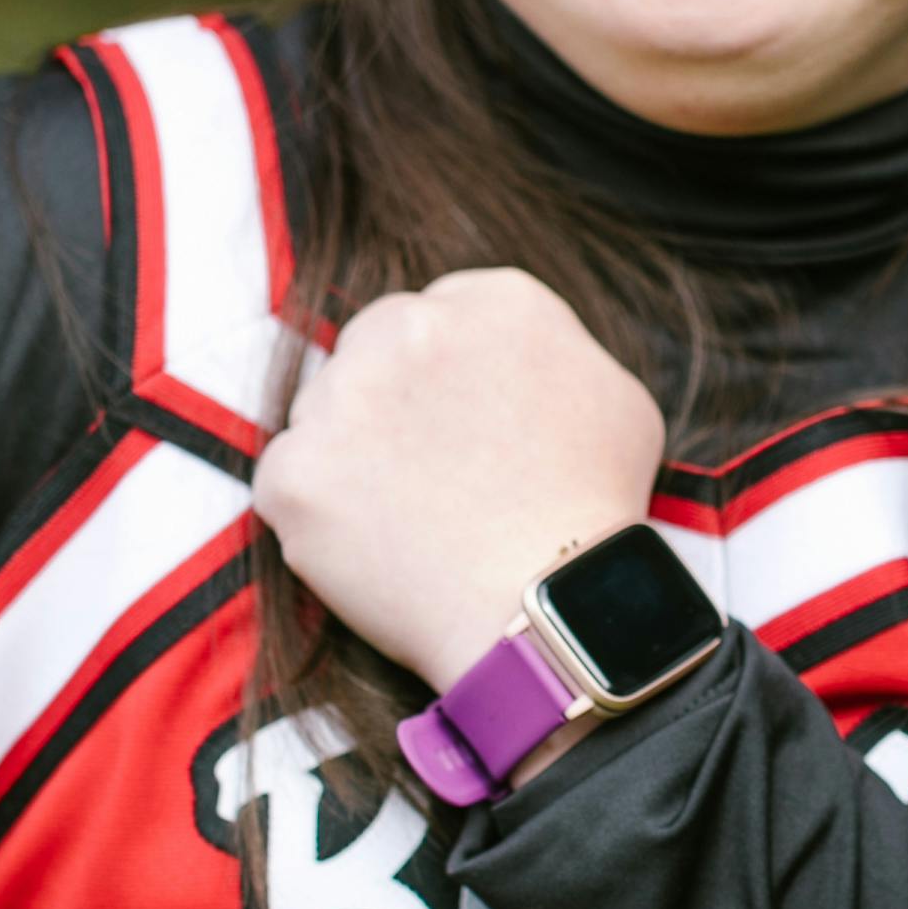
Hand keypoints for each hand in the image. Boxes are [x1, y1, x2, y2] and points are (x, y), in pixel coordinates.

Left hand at [254, 269, 667, 691]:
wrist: (543, 606)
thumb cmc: (593, 512)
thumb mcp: (618, 399)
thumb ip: (557, 354)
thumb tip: (515, 367)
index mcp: (492, 301)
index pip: (439, 315)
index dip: (444, 376)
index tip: (457, 424)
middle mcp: (408, 327)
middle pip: (372, 347)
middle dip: (391, 400)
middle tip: (425, 472)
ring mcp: (340, 396)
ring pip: (324, 411)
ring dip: (352, 453)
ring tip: (408, 520)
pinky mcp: (293, 470)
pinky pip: (289, 481)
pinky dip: (320, 515)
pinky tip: (373, 550)